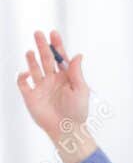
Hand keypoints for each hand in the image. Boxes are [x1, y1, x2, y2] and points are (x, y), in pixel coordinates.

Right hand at [15, 30, 94, 159]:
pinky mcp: (31, 96)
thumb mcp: (80, 89)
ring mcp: (41, 87)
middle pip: (46, 59)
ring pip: (34, 69)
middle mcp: (53, 80)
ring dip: (32, 59)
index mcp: (66, 77)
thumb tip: (78, 54)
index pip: (60, 58)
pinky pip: (23, 83)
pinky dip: (22, 77)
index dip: (57, 45)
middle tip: (38, 33)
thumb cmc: (77, 111)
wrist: (66, 130)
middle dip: (42, 46)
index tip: (53, 33)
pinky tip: (26, 73)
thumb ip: (77, 72)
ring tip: (31, 51)